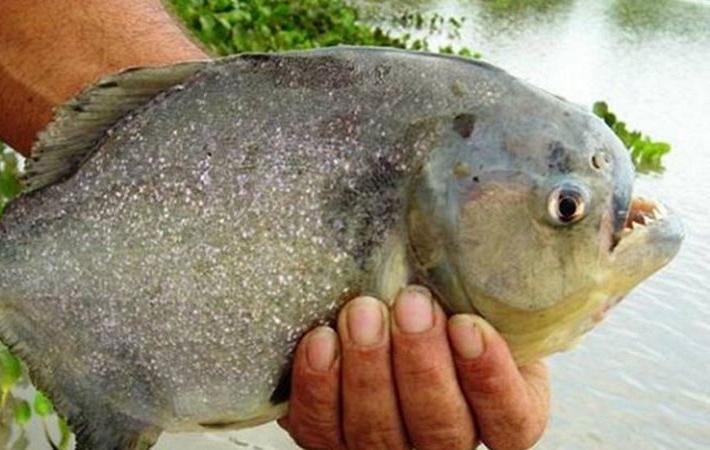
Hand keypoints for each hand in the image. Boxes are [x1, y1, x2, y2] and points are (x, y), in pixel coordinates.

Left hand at [279, 286, 549, 449]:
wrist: (386, 316)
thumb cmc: (446, 304)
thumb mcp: (486, 295)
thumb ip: (507, 280)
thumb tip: (566, 219)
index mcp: (502, 412)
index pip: (510, 419)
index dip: (490, 378)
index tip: (467, 324)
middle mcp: (446, 440)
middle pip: (441, 427)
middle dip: (423, 363)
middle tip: (411, 304)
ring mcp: (388, 445)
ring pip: (378, 431)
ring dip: (369, 370)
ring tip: (362, 312)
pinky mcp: (331, 438)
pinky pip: (321, 427)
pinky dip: (319, 385)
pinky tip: (321, 340)